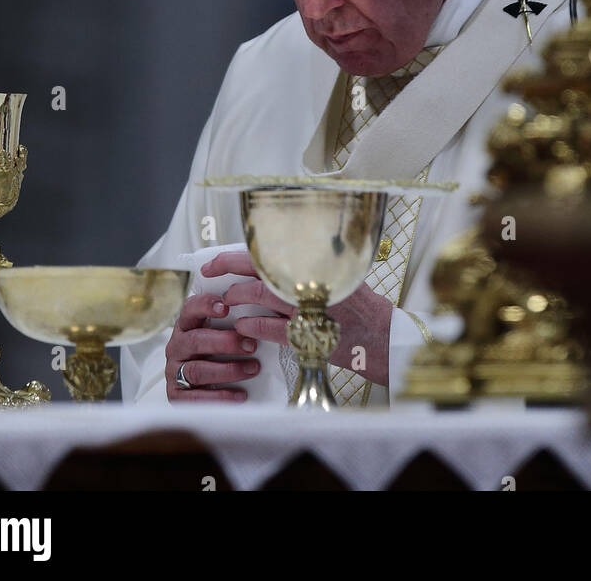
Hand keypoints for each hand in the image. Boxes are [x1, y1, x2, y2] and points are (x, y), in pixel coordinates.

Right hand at [164, 290, 260, 402]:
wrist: (191, 388)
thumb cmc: (211, 353)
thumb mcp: (216, 333)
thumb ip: (228, 322)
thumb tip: (255, 313)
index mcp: (185, 326)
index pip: (190, 309)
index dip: (205, 306)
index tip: (225, 307)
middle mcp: (177, 347)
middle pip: (196, 341)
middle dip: (225, 342)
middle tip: (251, 345)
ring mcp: (174, 371)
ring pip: (197, 370)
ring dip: (228, 370)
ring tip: (251, 369)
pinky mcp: (176, 396)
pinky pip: (197, 398)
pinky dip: (220, 396)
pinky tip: (239, 395)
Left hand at [206, 248, 393, 387]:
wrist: (381, 337)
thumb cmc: (361, 306)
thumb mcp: (341, 275)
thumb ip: (312, 267)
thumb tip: (276, 262)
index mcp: (314, 264)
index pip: (268, 253)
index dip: (237, 254)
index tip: (216, 258)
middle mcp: (308, 281)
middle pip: (257, 270)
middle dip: (227, 270)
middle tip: (209, 273)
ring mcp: (305, 308)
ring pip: (259, 295)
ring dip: (238, 297)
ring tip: (228, 300)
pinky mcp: (305, 334)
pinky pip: (267, 328)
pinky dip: (251, 325)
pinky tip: (243, 324)